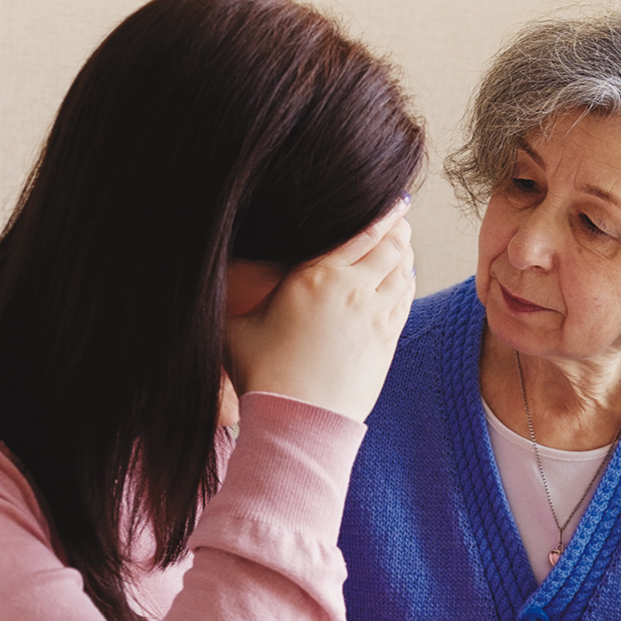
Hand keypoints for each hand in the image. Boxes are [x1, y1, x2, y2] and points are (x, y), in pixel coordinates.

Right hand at [226, 199, 414, 421]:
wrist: (298, 419)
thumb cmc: (261, 374)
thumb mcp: (237, 327)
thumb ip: (234, 293)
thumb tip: (213, 274)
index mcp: (313, 275)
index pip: (359, 230)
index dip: (380, 212)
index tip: (389, 201)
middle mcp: (350, 288)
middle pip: (388, 245)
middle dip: (396, 229)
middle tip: (398, 219)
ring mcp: (374, 315)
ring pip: (402, 271)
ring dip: (405, 254)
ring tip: (402, 244)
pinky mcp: (387, 340)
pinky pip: (405, 299)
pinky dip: (407, 283)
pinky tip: (404, 278)